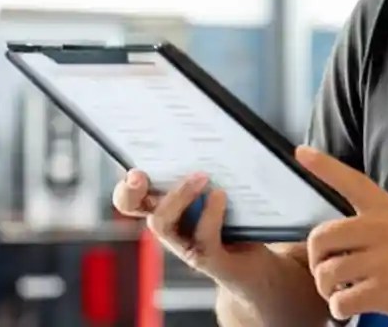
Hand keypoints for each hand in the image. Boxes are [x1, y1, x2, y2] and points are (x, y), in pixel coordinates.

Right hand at [111, 169, 271, 287]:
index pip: (132, 195)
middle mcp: (170, 226)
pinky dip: (210, 214)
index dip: (124, 184)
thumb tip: (223, 121)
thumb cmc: (242, 219)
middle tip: (141, 174)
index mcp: (169, 206)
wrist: (263, 267)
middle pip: (135, 208)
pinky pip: (203, 238)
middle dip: (131, 191)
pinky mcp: (211, 259)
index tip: (132, 166)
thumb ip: (219, 165)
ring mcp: (187, 245)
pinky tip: (221, 195)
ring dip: (178, 197)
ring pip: (164, 224)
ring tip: (200, 176)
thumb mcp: (227, 188)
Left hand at [296, 146, 387, 325]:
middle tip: (329, 274)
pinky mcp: (383, 290)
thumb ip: (382, 228)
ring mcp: (381, 259)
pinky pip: (340, 302)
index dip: (322, 165)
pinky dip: (340, 312)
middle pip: (321, 237)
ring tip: (343, 295)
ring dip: (328, 290)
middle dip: (317, 261)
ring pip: (326, 273)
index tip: (301, 152)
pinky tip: (352, 311)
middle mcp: (380, 229)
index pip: (350, 180)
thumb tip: (349, 245)